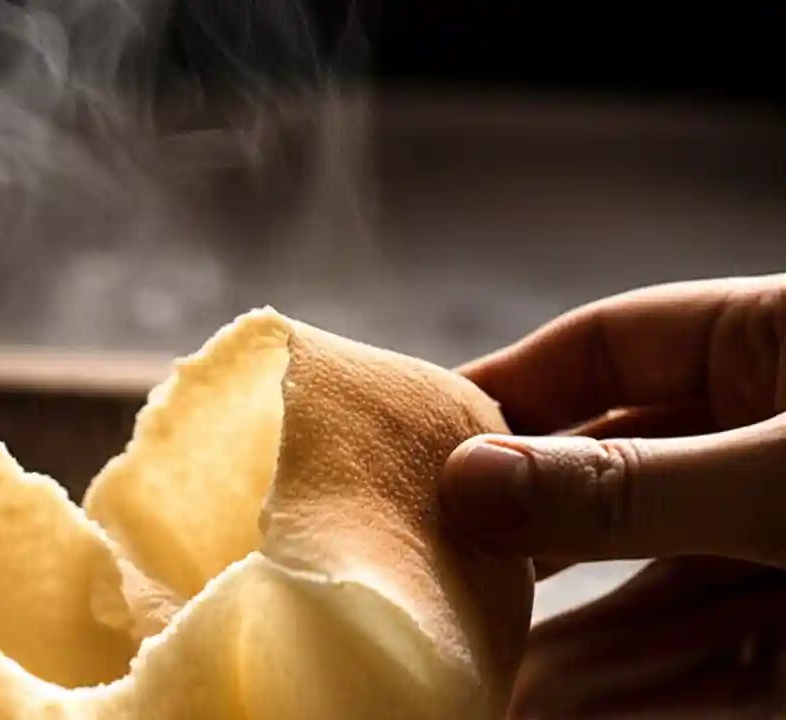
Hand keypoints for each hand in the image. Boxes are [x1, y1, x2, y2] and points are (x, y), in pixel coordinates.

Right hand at [439, 274, 785, 717]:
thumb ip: (631, 484)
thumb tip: (471, 481)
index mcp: (780, 346)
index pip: (609, 347)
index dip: (509, 388)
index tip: (415, 435)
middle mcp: (766, 445)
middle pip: (609, 474)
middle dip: (520, 522)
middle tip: (426, 553)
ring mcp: (785, 547)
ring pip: (643, 582)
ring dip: (558, 629)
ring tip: (465, 649)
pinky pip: (696, 671)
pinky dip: (623, 696)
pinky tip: (541, 709)